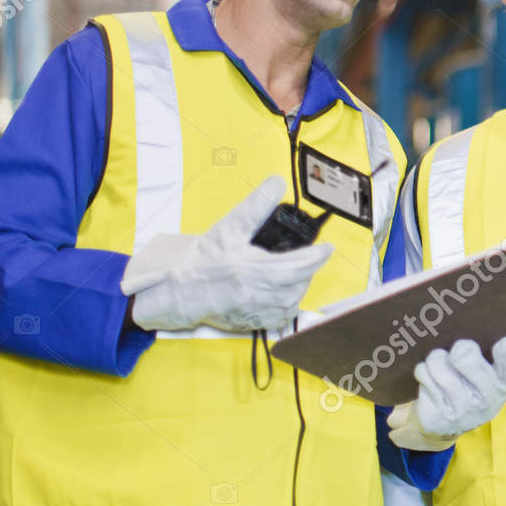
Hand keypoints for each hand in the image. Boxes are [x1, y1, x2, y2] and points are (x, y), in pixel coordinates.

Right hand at [122, 176, 332, 332]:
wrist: (177, 288)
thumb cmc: (202, 259)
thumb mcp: (231, 226)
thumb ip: (257, 204)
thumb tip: (276, 182)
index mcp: (254, 269)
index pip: (300, 264)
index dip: (318, 255)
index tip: (328, 247)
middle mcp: (258, 293)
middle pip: (300, 283)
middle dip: (308, 269)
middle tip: (308, 257)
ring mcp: (256, 311)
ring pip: (293, 301)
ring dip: (299, 286)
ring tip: (294, 272)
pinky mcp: (252, 322)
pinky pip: (282, 317)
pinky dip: (288, 305)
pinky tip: (282, 293)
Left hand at [387, 337, 505, 450]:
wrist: (447, 425)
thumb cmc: (472, 385)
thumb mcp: (489, 371)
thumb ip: (491, 352)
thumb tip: (469, 340)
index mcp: (504, 385)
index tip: (503, 343)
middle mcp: (487, 402)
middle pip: (464, 356)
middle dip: (459, 348)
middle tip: (458, 353)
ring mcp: (461, 412)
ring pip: (438, 361)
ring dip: (436, 358)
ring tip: (441, 366)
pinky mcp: (436, 416)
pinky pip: (423, 373)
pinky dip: (424, 371)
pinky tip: (431, 382)